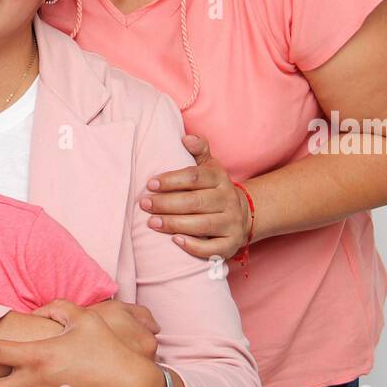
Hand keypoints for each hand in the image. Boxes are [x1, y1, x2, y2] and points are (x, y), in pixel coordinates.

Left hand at [139, 132, 250, 259]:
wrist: (242, 214)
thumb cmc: (214, 188)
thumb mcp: (210, 166)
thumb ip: (199, 149)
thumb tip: (185, 138)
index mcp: (220, 178)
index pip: (195, 177)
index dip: (171, 180)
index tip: (150, 184)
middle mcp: (228, 200)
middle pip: (195, 202)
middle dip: (166, 204)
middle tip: (144, 204)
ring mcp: (232, 223)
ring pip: (202, 225)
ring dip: (174, 224)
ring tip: (152, 223)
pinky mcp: (231, 244)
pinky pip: (212, 248)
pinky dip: (193, 246)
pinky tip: (175, 241)